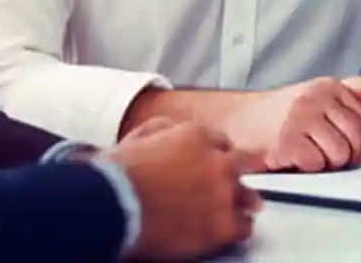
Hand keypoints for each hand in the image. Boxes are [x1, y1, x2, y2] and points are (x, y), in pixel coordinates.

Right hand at [104, 118, 260, 260]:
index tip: (214, 162)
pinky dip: (238, 228)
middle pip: (243, 163)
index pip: (221, 142)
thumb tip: (174, 132)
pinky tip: (233, 230)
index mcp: (197, 136)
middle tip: (234, 180)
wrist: (113, 204)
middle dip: (238, 171)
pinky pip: (243, 226)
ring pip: (248, 195)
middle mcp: (217, 161)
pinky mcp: (222, 224)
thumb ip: (166, 130)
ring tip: (241, 208)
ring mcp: (223, 193)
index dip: (216, 154)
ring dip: (242, 200)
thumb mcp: (141, 135)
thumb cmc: (118, 174)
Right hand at [225, 76, 360, 172]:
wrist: (235, 122)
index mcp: (328, 87)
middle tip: (334, 158)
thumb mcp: (315, 95)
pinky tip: (294, 158)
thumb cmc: (275, 115)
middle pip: (358, 136)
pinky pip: (317, 164)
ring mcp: (301, 117)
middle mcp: (317, 98)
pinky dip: (308, 168)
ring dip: (328, 163)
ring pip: (341, 153)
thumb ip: (351, 92)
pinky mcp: (287, 139)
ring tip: (310, 155)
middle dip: (351, 155)